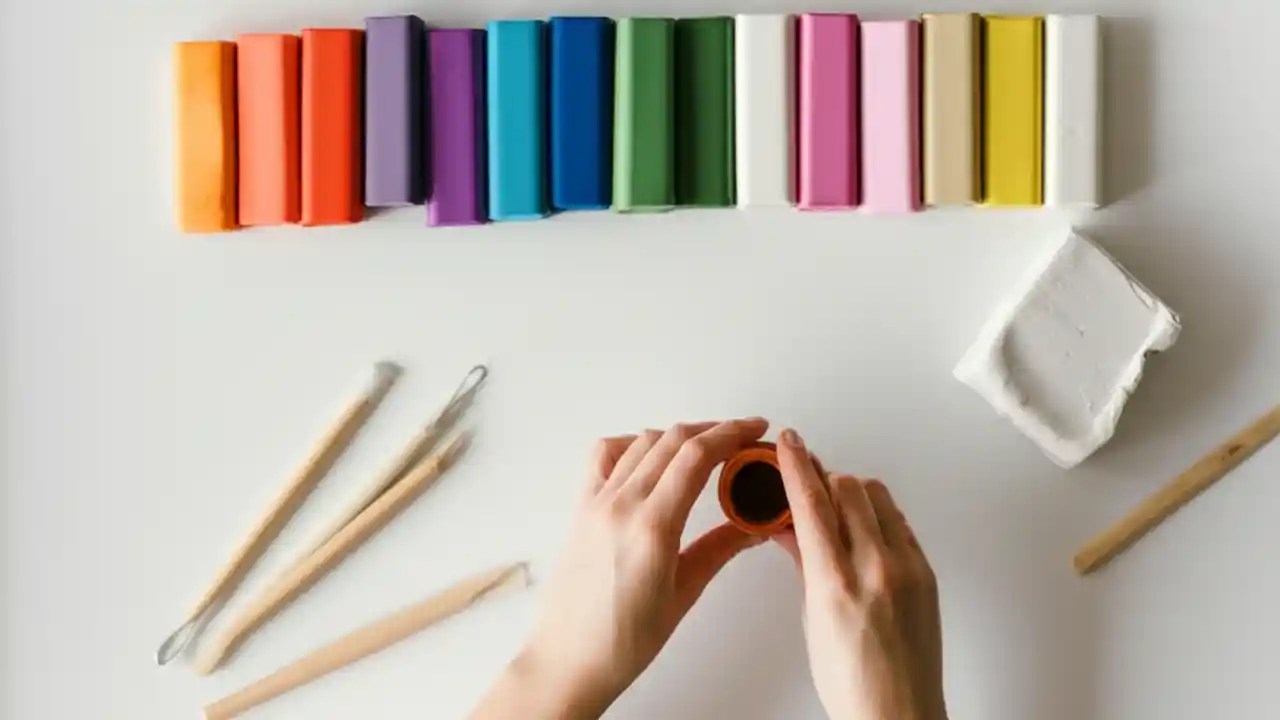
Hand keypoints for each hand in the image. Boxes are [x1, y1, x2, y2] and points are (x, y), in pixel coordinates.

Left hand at [471, 418, 769, 719]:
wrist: (568, 660)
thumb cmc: (623, 641)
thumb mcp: (683, 594)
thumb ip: (720, 549)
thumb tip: (755, 526)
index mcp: (651, 527)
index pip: (696, 456)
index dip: (731, 433)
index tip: (755, 429)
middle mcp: (620, 505)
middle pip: (672, 440)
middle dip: (713, 430)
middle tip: (743, 438)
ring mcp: (596, 503)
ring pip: (641, 442)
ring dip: (678, 435)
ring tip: (706, 448)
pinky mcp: (580, 508)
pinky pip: (604, 456)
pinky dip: (632, 444)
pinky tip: (651, 457)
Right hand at [774, 428, 945, 719]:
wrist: (898, 714)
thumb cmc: (850, 682)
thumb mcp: (812, 618)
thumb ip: (804, 563)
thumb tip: (788, 526)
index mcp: (837, 583)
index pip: (812, 505)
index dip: (796, 466)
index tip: (788, 442)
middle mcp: (877, 569)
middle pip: (848, 489)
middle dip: (823, 479)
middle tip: (805, 483)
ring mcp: (908, 569)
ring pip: (878, 497)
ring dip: (852, 494)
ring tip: (836, 511)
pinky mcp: (927, 573)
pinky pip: (901, 523)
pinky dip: (878, 517)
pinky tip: (865, 533)